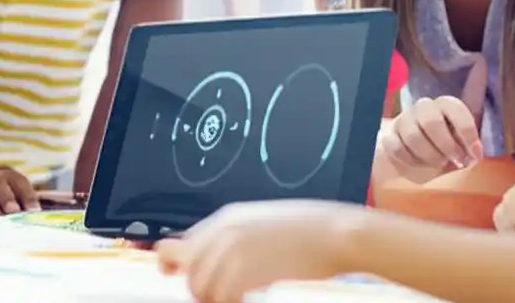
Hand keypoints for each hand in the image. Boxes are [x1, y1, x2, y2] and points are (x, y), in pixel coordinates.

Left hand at [156, 200, 359, 302]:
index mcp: (226, 218)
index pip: (180, 245)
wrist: (335, 232)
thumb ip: (234, 237)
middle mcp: (222, 231)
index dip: (179, 266)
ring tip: (238, 298)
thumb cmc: (309, 231)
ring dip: (216, 299)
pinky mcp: (244, 270)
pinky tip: (250, 299)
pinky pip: (221, 298)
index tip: (185, 279)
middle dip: (201, 290)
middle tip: (224, 297)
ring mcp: (232, 250)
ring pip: (201, 289)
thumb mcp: (262, 223)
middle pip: (189, 271)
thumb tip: (216, 259)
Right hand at [377, 58, 485, 181]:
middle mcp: (424, 108)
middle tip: (454, 159)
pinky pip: (397, 148)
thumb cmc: (440, 150)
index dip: (467, 131)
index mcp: (445, 106)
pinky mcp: (388, 135)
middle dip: (446, 145)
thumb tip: (474, 155)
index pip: (455, 108)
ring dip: (429, 155)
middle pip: (431, 120)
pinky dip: (411, 161)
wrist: (409, 157)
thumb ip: (468, 152)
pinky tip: (419, 165)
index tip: (475, 153)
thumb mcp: (459, 151)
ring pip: (413, 135)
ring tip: (438, 163)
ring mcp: (404, 120)